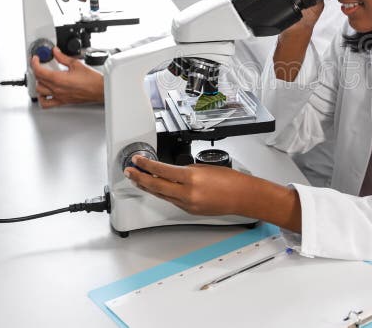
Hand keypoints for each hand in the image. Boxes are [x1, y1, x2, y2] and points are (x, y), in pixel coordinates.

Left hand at [30, 47, 104, 107]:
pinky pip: (46, 104)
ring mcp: (59, 96)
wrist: (100, 89)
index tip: (36, 59)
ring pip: (39, 91)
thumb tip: (56, 52)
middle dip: (37, 70)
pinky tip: (45, 93)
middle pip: (38, 80)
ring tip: (42, 78)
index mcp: (58, 79)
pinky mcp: (63, 101)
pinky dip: (42, 99)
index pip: (39, 71)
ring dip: (39, 83)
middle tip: (41, 65)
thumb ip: (63, 58)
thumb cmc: (92, 80)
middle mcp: (56, 89)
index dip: (34, 63)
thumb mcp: (76, 64)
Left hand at [125, 156, 250, 215]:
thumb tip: (172, 172)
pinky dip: (163, 194)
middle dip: (140, 178)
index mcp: (191, 177)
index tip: (137, 161)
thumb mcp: (205, 168)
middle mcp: (187, 192)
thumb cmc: (230, 180)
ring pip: (162, 195)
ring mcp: (188, 204)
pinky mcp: (190, 211)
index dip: (146, 165)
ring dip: (149, 187)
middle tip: (130, 172)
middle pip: (156, 186)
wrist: (242, 196)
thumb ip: (186, 170)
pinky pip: (172, 201)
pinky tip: (158, 189)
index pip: (161, 170)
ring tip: (138, 181)